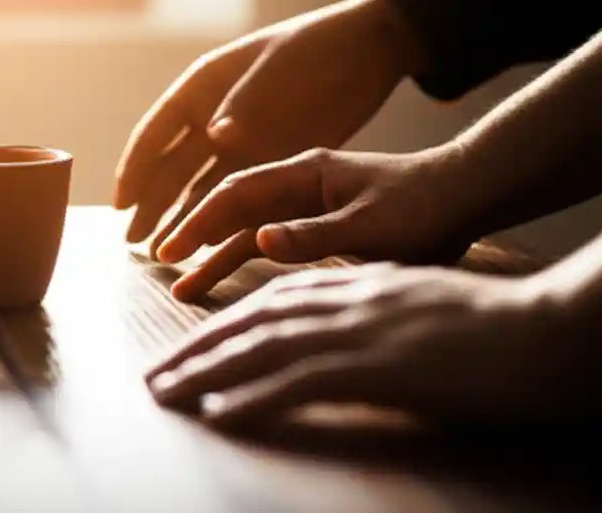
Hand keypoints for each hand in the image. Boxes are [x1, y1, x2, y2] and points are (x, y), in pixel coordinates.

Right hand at [113, 0, 426, 251]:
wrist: (370, 51)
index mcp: (203, 87)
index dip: (136, 168)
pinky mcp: (269, 157)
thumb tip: (217, 136)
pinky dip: (221, 217)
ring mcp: (240, 139)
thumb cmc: (317, 50)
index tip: (122, 202)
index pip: (156, 132)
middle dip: (152, 205)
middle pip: (172, 166)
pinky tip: (207, 243)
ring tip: (163, 252)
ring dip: (182, 216)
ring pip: (201, 184)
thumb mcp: (280, 72)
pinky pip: (237, 193)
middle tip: (134, 243)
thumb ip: (248, 105)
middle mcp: (212, 117)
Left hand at [145, 265, 591, 429]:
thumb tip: (345, 338)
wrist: (544, 329)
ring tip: (163, 392)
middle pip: (251, 320)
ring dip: (202, 371)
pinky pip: (294, 383)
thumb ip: (376, 315)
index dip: (227, 320)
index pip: (274, 299)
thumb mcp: (421, 307)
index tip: (194, 340)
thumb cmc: (495, 326)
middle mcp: (346, 301)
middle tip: (156, 374)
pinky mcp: (372, 367)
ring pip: (258, 348)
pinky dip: (249, 397)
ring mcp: (356, 332)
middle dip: (196, 347)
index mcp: (358, 286)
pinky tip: (217, 414)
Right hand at [156, 146, 475, 300]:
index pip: (237, 193)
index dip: (199, 220)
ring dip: (215, 254)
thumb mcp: (370, 225)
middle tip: (160, 263)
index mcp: (305, 173)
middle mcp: (298, 185)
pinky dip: (244, 260)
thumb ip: (314, 235)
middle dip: (195, 235)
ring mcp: (306, 205)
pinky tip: (223, 281)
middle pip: (233, 209)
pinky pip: (270, 242)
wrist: (465, 197)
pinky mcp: (318, 225)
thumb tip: (259, 242)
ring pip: (248, 230)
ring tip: (183, 286)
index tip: (171, 247)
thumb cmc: (423, 207)